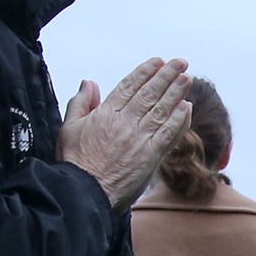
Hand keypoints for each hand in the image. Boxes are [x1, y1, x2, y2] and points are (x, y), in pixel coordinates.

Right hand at [61, 58, 193, 213]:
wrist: (85, 193)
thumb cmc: (75, 162)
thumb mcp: (68, 127)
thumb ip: (80, 103)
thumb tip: (89, 83)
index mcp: (105, 113)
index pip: (129, 86)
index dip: (145, 72)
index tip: (158, 62)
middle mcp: (125, 122)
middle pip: (150, 93)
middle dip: (167, 76)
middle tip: (180, 63)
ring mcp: (139, 139)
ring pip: (162, 110)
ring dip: (176, 92)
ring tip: (186, 78)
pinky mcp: (150, 156)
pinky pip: (168, 134)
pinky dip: (179, 120)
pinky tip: (187, 108)